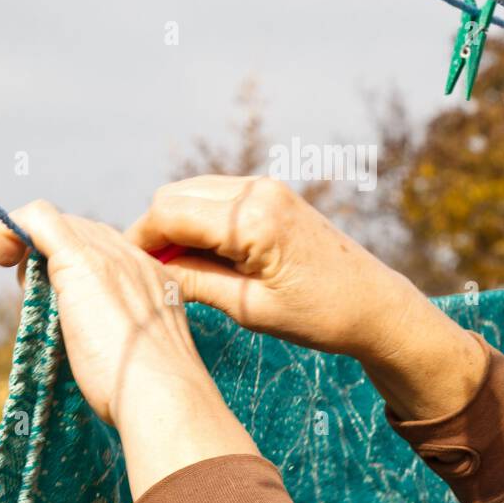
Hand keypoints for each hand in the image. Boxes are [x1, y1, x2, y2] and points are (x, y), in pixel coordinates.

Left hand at [0, 201, 209, 425]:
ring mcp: (108, 256)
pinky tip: (2, 255)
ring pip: (61, 225)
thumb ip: (121, 332)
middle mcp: (133, 258)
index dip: (78, 264)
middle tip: (41, 301)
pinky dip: (13, 227)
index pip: (108, 249)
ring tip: (32, 296)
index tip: (63, 299)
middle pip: (82, 231)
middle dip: (53, 256)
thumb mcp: (140, 352)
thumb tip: (87, 336)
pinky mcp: (78, 261)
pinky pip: (39, 218)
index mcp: (153, 278)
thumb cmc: (147, 390)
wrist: (160, 391)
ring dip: (35, 252)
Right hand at [125, 176, 485, 419]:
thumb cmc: (319, 315)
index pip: (169, 213)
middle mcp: (257, 191)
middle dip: (156, 232)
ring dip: (177, 225)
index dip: (140, 242)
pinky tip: (203, 257)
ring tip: (178, 270)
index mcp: (251, 218)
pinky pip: (218, 198)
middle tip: (152, 275)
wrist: (376, 304)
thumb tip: (149, 272)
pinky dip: (200, 220)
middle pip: (175, 196)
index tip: (128, 273)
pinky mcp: (272, 194)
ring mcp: (267, 188)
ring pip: (194, 193)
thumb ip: (195, 283)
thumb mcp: (249, 308)